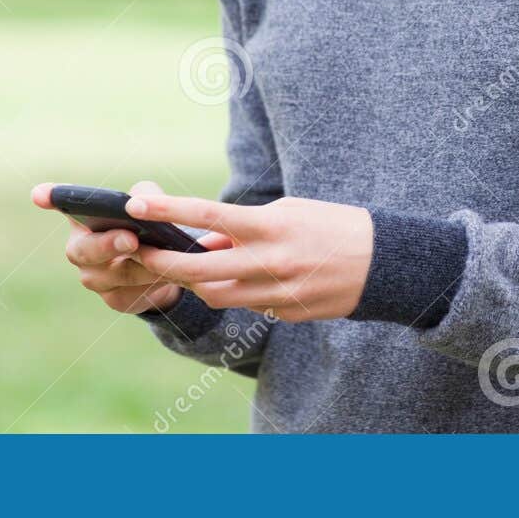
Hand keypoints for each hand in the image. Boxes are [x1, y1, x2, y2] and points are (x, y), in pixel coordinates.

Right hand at [30, 180, 233, 315]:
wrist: (166, 265)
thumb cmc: (149, 225)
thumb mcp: (150, 204)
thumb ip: (145, 196)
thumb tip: (138, 202)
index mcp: (84, 219)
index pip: (64, 205)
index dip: (52, 198)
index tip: (39, 194)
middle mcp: (80, 250)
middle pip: (85, 250)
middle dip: (109, 245)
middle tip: (131, 238)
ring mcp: (95, 279)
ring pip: (117, 275)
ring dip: (143, 265)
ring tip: (165, 256)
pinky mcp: (116, 300)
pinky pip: (133, 294)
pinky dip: (153, 284)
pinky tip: (169, 275)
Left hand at [124, 192, 373, 322]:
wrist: (382, 263)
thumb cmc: (331, 225)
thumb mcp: (287, 213)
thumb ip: (242, 231)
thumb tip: (204, 244)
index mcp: (271, 227)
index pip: (208, 217)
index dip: (168, 210)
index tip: (136, 203)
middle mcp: (270, 263)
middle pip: (199, 270)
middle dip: (162, 263)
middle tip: (141, 254)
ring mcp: (277, 294)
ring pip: (216, 295)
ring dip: (198, 281)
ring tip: (194, 265)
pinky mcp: (284, 314)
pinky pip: (247, 305)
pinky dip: (237, 292)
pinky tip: (248, 278)